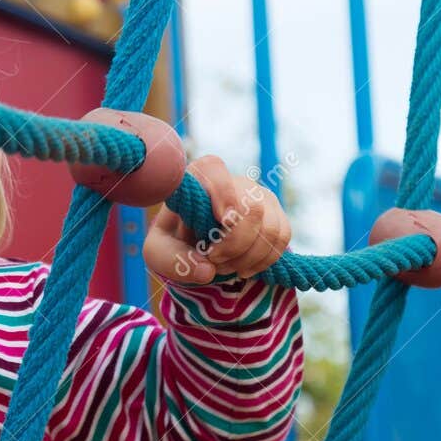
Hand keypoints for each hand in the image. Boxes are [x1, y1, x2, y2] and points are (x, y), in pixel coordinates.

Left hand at [144, 155, 291, 285]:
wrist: (195, 245)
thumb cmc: (173, 241)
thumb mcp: (159, 251)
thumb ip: (171, 259)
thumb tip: (206, 270)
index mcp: (199, 178)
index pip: (214, 169)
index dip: (224, 192)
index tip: (223, 220)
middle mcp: (234, 181)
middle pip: (251, 209)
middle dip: (234, 245)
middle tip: (213, 259)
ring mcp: (260, 196)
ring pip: (270, 228)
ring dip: (247, 258)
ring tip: (223, 267)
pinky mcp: (276, 214)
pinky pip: (282, 238)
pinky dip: (263, 261)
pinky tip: (242, 268)